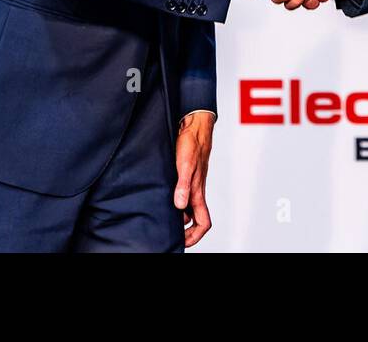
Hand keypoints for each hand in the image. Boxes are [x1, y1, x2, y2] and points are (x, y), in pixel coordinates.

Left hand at [174, 111, 213, 247]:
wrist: (194, 125)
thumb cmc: (192, 142)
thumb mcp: (185, 164)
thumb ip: (183, 185)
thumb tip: (180, 206)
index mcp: (198, 191)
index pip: (204, 222)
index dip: (195, 236)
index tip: (182, 242)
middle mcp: (196, 191)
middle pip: (196, 220)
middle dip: (185, 232)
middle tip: (170, 237)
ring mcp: (191, 184)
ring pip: (189, 209)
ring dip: (180, 219)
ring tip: (164, 221)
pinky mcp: (185, 176)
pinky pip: (183, 197)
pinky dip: (176, 204)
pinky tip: (163, 200)